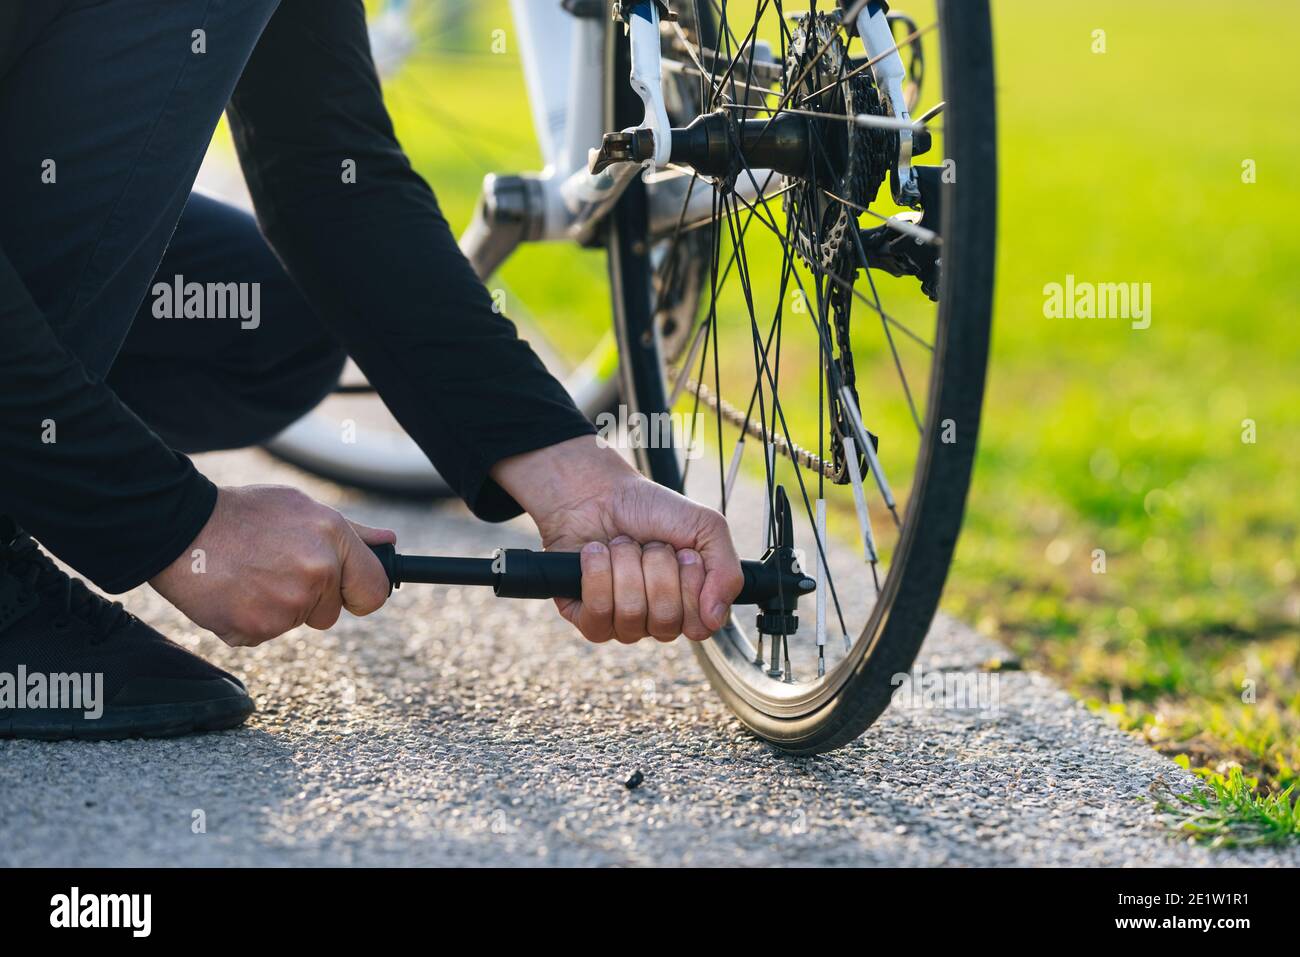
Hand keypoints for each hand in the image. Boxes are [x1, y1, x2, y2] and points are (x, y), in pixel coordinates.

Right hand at [149, 485, 394, 646]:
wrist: (178, 527)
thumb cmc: (243, 514)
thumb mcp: (301, 507)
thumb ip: (351, 533)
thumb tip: (389, 542)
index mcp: (333, 539)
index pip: (374, 590)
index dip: (361, 593)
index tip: (348, 592)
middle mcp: (317, 573)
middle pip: (331, 613)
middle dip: (311, 598)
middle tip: (274, 569)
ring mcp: (287, 605)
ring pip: (295, 622)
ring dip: (277, 607)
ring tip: (249, 574)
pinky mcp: (256, 629)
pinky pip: (264, 634)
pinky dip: (249, 619)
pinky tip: (232, 590)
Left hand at [490, 436, 743, 642]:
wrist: (599, 491)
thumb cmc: (652, 509)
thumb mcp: (706, 527)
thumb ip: (727, 572)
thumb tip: (715, 618)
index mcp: (689, 605)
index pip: (699, 626)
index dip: (691, 585)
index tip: (684, 553)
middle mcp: (656, 619)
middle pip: (665, 620)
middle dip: (657, 569)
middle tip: (651, 546)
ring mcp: (621, 622)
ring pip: (631, 614)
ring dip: (626, 565)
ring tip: (623, 545)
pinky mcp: (586, 616)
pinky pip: (598, 613)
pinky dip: (598, 572)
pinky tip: (598, 553)